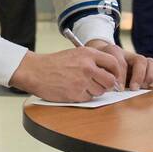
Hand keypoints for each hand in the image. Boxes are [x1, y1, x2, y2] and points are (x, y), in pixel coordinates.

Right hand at [9, 47, 124, 101]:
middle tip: (101, 84)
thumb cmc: (55, 63)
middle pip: (110, 81)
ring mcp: (82, 81)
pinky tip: (75, 89)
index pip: (113, 63)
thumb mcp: (76, 54)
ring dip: (95, 91)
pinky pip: (89, 98)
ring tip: (82, 85)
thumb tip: (111, 72)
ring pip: (101, 91)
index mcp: (88, 54)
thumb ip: (93, 60)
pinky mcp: (76, 94)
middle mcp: (87, 67)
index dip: (116, 72)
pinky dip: (85, 96)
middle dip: (107, 85)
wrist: (36, 71)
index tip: (114, 76)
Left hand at [85, 40, 152, 89]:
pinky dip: (151, 74)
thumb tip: (105, 87)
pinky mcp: (142, 62)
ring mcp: (134, 57)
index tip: (117, 87)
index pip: (119, 61)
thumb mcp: (95, 68)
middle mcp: (125, 52)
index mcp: (112, 51)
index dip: (120, 75)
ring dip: (145, 76)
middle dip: (137, 76)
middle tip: (132, 89)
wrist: (101, 55)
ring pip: (146, 61)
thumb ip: (100, 74)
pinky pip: (151, 64)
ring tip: (141, 87)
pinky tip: (146, 84)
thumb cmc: (97, 65)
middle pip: (137, 59)